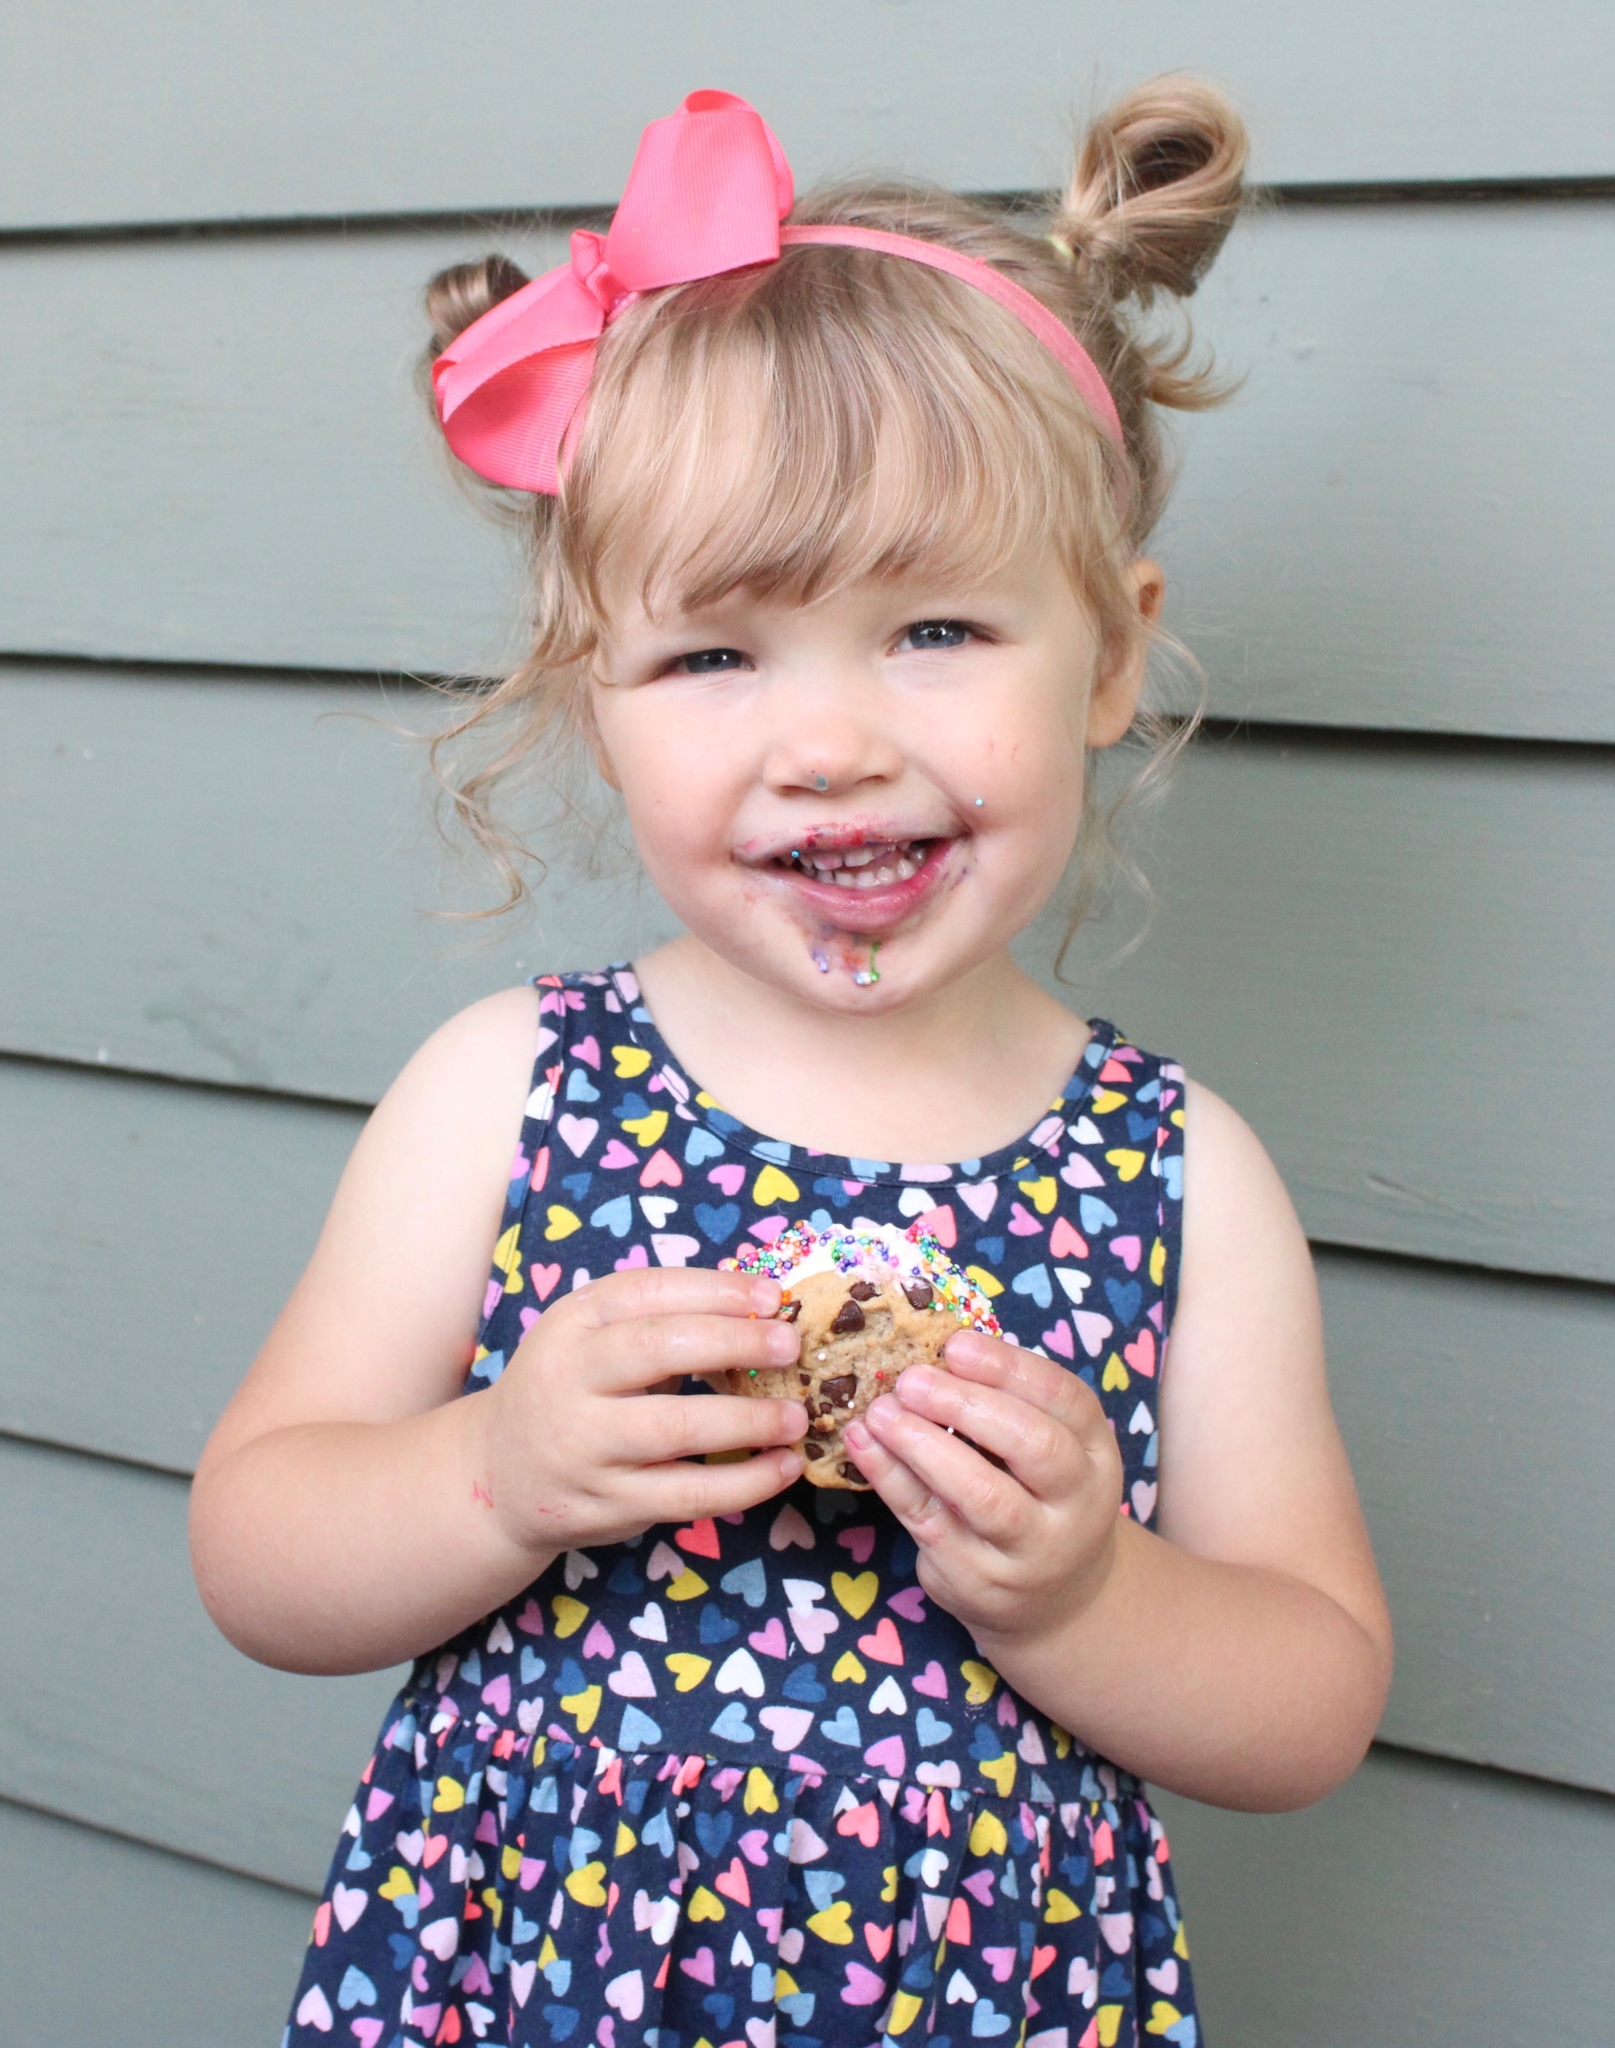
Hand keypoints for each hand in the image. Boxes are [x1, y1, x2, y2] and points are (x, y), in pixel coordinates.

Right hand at [470, 1268, 806, 1556]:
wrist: (500, 1474)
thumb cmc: (570, 1388)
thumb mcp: (590, 1336)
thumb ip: (659, 1318)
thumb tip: (762, 1306)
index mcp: (571, 1324)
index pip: (647, 1293)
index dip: (716, 1291)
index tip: (772, 1297)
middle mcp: (570, 1380)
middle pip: (658, 1350)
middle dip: (734, 1343)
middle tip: (790, 1346)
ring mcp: (586, 1446)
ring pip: (675, 1429)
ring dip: (748, 1420)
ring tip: (797, 1417)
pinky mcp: (607, 1504)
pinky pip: (686, 1494)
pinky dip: (744, 1483)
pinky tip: (782, 1467)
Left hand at [842, 1329, 1122, 1646]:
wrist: (1055, 1600)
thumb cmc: (1037, 1495)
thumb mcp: (1048, 1447)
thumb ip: (1006, 1401)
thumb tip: (935, 1347)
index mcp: (1095, 1453)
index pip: (1066, 1399)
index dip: (1009, 1367)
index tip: (955, 1345)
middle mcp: (1077, 1504)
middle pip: (1035, 1447)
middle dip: (968, 1405)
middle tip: (911, 1379)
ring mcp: (1030, 1550)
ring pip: (983, 1496)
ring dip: (925, 1446)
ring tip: (880, 1412)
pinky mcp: (979, 1580)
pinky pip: (930, 1522)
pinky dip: (891, 1478)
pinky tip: (863, 1444)